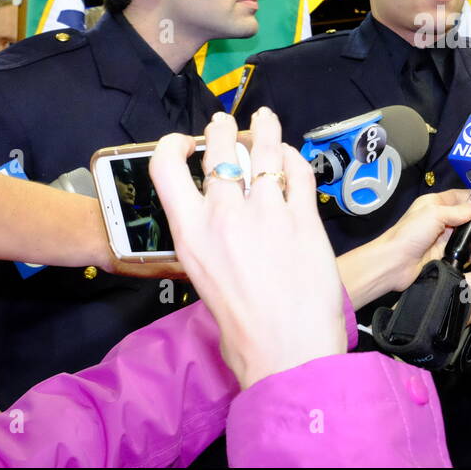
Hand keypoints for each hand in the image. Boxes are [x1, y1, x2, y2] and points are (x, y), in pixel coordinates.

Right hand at [150, 108, 346, 389]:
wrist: (286, 349)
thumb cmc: (244, 329)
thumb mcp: (204, 279)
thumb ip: (208, 243)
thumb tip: (219, 228)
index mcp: (190, 234)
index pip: (166, 169)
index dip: (173, 145)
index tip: (184, 141)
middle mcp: (224, 215)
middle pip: (219, 149)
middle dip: (222, 130)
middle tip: (227, 125)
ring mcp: (267, 212)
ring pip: (263, 151)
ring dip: (263, 129)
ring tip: (265, 119)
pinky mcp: (304, 217)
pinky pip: (298, 172)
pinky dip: (293, 157)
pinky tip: (291, 156)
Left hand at [361, 190, 470, 300]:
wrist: (394, 263)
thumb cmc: (409, 234)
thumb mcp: (435, 214)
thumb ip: (460, 209)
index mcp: (436, 205)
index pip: (463, 198)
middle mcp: (441, 220)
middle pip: (470, 218)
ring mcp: (444, 239)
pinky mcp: (446, 256)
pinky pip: (466, 251)